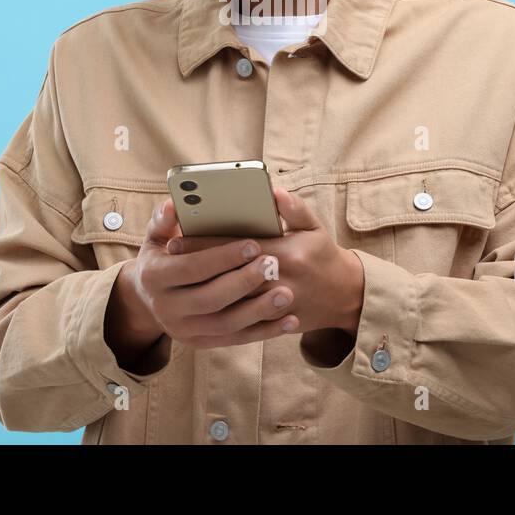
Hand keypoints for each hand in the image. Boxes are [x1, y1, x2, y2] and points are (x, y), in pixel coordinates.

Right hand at [125, 196, 301, 349]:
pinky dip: (264, 331)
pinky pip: (236, 340)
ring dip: (259, 311)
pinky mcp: (200, 343)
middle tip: (273, 266)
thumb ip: (164, 219)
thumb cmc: (164, 255)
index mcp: (153, 276)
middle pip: (210, 299)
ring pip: (226, 324)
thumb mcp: (156, 236)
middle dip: (244, 282)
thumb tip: (173, 206)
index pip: (191, 267)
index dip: (223, 257)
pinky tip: (289, 320)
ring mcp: (183, 330)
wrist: (151, 296)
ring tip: (286, 294)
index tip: (254, 245)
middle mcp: (164, 308)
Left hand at [166, 187, 364, 338]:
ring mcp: (276, 306)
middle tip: (169, 257)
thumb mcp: (314, 227)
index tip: (177, 239)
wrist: (344, 296)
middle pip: (228, 274)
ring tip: (176, 279)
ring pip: (230, 301)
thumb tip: (273, 191)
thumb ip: (294, 208)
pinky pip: (240, 322)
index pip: (236, 247)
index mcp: (288, 253)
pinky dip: (217, 310)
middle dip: (197, 266)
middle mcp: (280, 281)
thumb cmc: (323, 255)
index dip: (205, 244)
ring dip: (201, 289)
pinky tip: (197, 302)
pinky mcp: (272, 323)